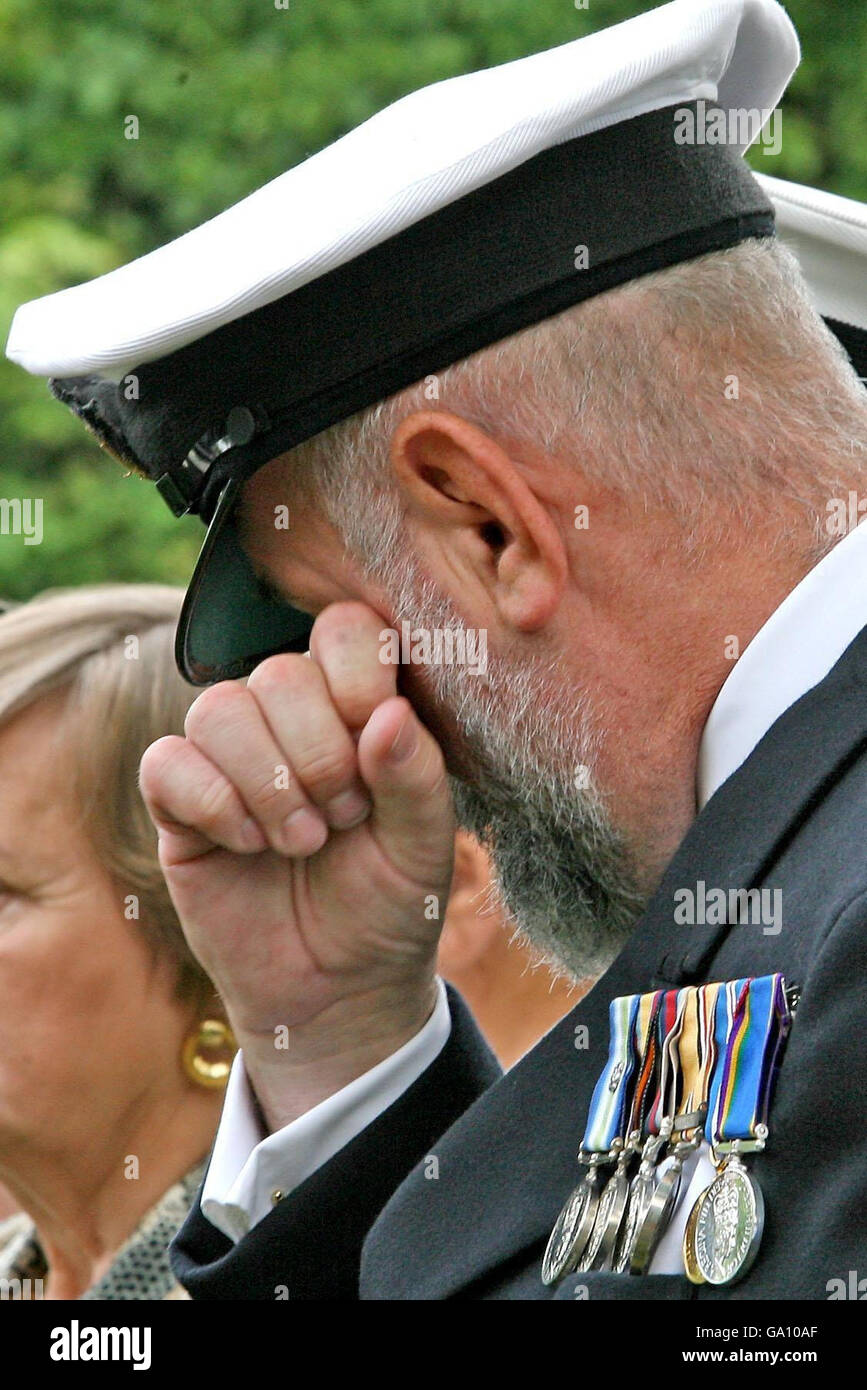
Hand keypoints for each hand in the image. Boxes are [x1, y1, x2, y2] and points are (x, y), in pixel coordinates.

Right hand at [139, 602, 454, 1124]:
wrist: (338, 992)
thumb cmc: (390, 907)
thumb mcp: (425, 849)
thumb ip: (416, 777)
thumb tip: (388, 713)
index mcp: (358, 710)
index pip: (344, 631)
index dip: (356, 677)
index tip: (375, 741)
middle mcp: (291, 721)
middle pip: (278, 673)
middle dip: (317, 753)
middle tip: (343, 819)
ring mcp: (231, 759)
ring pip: (219, 710)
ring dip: (267, 783)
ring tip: (301, 843)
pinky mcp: (180, 804)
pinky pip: (167, 762)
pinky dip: (211, 802)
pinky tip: (246, 845)